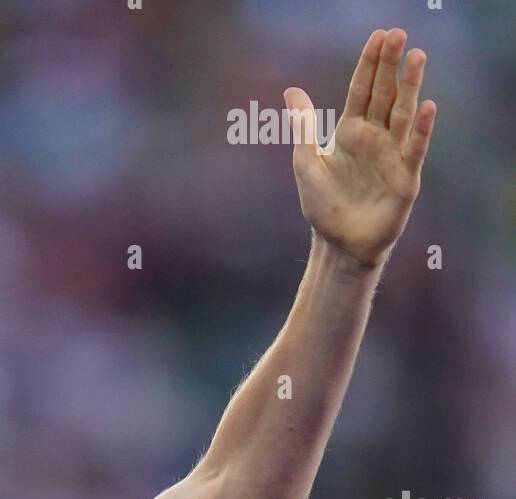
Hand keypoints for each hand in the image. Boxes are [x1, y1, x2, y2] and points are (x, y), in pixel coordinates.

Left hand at [285, 29, 435, 266]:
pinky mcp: (405, 177)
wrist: (338, 244)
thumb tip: (291, 90)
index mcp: (351, 131)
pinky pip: (414, 149)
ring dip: (411, 86)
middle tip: (399, 34)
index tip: (379, 35)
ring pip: (403, 114)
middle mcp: (375, 137)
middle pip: (385, 94)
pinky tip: (427, 107)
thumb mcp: (306, 164)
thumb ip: (303, 128)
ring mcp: (392, 155)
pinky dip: (422, 129)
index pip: (362, 90)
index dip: (369, 63)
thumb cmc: (323, 206)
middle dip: (391, 65)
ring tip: (417, 57)